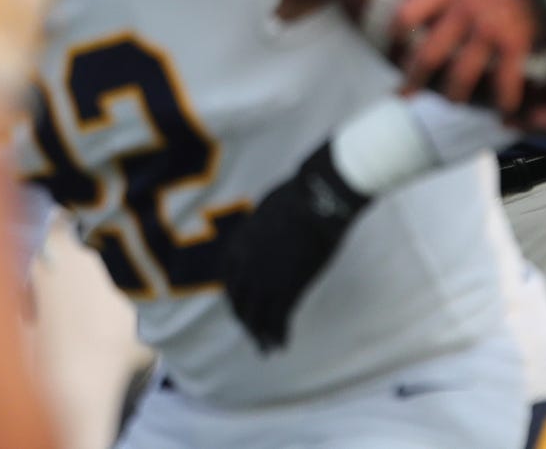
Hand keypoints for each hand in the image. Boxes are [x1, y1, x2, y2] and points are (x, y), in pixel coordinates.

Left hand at [221, 141, 369, 351]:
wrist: (317, 201)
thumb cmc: (299, 196)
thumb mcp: (267, 209)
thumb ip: (262, 226)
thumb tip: (267, 227)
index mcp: (238, 245)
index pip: (228, 279)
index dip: (234, 295)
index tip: (241, 304)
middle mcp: (245, 267)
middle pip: (239, 302)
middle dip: (245, 320)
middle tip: (252, 333)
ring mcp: (265, 281)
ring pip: (257, 317)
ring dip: (260, 336)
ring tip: (265, 349)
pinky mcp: (287, 290)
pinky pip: (279, 320)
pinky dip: (279, 335)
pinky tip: (283, 345)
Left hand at [392, 0, 545, 113]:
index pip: (406, 13)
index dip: (395, 30)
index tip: (392, 40)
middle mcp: (464, 14)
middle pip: (427, 55)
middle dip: (414, 78)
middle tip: (405, 94)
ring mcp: (490, 34)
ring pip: (462, 75)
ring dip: (455, 94)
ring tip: (455, 102)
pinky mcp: (519, 47)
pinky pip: (507, 83)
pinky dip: (505, 101)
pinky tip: (505, 113)